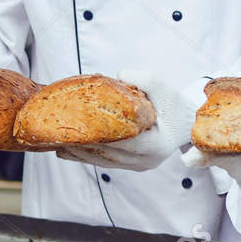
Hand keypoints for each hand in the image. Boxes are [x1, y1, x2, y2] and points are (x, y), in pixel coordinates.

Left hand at [55, 68, 198, 171]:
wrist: (185, 122)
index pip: (124, 143)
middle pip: (108, 155)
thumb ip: (144, 79)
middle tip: (57, 134)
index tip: (77, 128)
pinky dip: (85, 156)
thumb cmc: (174, 104)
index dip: (100, 136)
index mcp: (157, 145)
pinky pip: (104, 162)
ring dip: (79, 152)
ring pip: (103, 161)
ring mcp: (138, 166)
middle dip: (82, 145)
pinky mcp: (130, 165)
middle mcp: (147, 161)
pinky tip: (65, 150)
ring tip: (55, 143)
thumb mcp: (164, 87)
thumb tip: (119, 75)